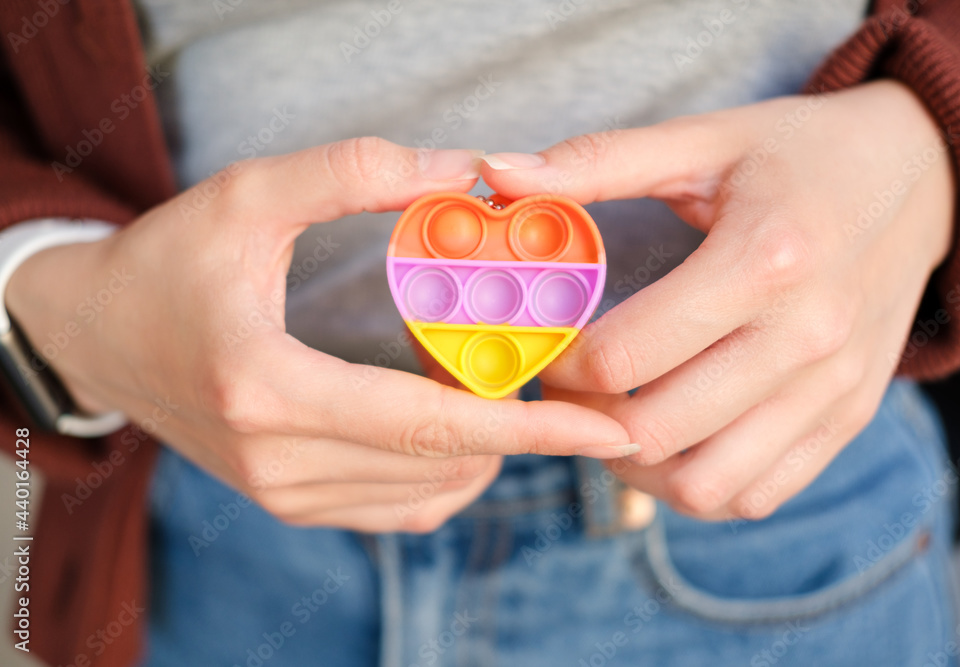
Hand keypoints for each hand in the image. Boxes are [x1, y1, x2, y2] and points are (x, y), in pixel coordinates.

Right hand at [6, 138, 631, 531]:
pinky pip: (398, 508)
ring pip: (429, 494)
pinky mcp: (288, 503)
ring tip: (478, 374)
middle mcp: (278, 461)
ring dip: (483, 444)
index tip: (612, 433)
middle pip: (442, 462)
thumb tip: (469, 173)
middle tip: (549, 367)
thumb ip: (358, 173)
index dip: (533, 430)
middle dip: (521, 425)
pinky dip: (444, 468)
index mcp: (269, 389)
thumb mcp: (250, 193)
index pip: (429, 425)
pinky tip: (444, 416)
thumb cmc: (168, 261)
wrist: (95, 333)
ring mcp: (282, 494)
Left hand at [482, 81, 954, 520]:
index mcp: (763, 262)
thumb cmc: (800, 156)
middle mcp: (805, 338)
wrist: (919, 178)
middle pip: (657, 432)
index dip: (562, 366)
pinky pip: (760, 495)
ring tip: (618, 420)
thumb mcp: (704, 139)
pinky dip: (702, 486)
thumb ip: (599, 162)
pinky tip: (678, 439)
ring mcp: (832, 389)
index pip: (625, 358)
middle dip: (588, 421)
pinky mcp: (848, 418)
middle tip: (573, 390)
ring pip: (706, 486)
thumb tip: (496, 173)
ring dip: (639, 468)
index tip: (550, 347)